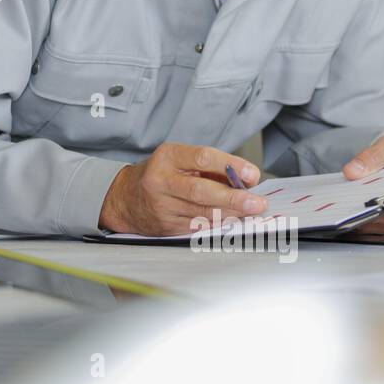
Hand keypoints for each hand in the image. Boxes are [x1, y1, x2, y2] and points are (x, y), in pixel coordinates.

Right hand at [98, 142, 265, 235]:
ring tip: (251, 212)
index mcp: (167, 157)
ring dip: (231, 214)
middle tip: (257, 203)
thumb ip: (210, 167)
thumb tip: (247, 179)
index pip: (202, 157)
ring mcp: (161, 206)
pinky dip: (218, 224)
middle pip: (201, 191)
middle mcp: (161, 181)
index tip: (252, 175)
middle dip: (234, 198)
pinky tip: (232, 221)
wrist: (126, 198)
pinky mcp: (166, 226)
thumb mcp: (179, 160)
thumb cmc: (161, 175)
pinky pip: (198, 227)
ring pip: (202, 213)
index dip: (230, 166)